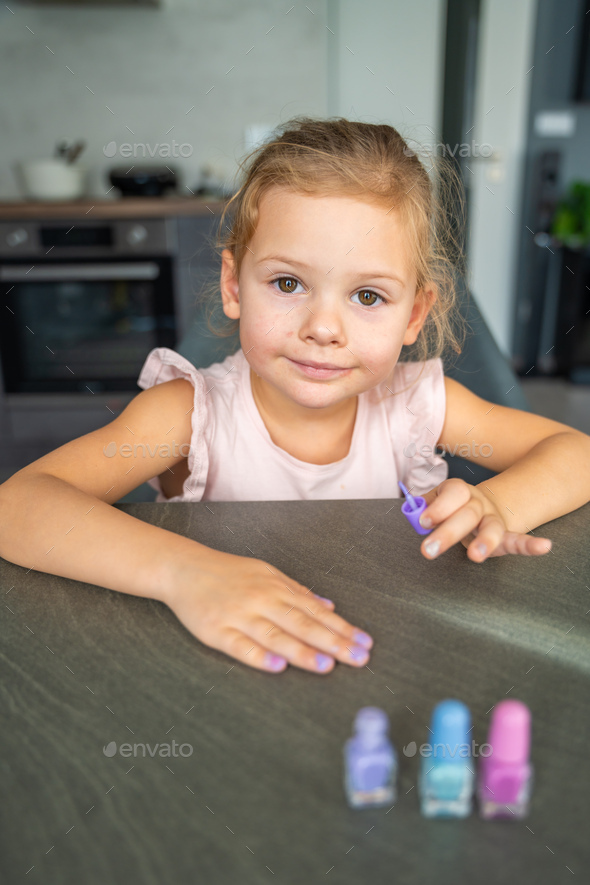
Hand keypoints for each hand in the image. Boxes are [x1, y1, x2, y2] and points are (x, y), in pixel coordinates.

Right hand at [163, 547, 373, 673]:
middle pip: (303, 624)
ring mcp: (240, 616)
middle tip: (358, 658)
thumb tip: (330, 605)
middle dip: (333, 642)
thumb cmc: (229, 573)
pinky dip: (259, 657)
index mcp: (277, 588)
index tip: (365, 643)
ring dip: (302, 651)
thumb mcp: (267, 574)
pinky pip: (241, 646)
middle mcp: (262, 600)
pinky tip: (277, 666)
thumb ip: (297, 591)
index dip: (342, 628)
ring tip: (326, 665)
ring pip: (276, 636)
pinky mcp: (217, 631)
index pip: (316, 612)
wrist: (185, 568)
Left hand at [417, 478, 552, 562]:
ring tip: (475, 556)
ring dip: (484, 542)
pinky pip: (519, 540)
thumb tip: (412, 511)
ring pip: (491, 528)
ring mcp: (493, 519)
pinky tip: (544, 547)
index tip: (423, 521)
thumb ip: (423, 505)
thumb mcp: (437, 500)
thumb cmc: (452, 506)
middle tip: (428, 550)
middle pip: (466, 514)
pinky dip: (531, 545)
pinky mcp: (505, 536)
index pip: (452, 494)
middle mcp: (478, 503)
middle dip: (448, 532)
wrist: (485, 505)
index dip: (438, 506)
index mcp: (459, 491)